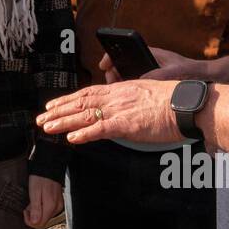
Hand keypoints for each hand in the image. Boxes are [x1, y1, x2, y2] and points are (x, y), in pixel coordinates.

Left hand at [23, 175, 62, 228]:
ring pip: (45, 217)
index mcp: (50, 207)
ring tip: (33, 202)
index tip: (25, 212)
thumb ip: (35, 208)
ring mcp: (58, 206)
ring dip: (37, 212)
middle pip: (43, 222)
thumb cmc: (40, 178)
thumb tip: (34, 222)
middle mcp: (56, 208)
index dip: (29, 221)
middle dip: (33, 216)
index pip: (39, 224)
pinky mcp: (57, 203)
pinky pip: (48, 211)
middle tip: (28, 205)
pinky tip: (38, 201)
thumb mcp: (34, 192)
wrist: (48, 168)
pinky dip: (42, 209)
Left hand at [37, 80, 180, 145]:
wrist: (188, 104)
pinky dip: (85, 134)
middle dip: (58, 111)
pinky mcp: (128, 124)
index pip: (88, 93)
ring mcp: (121, 110)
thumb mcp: (146, 94)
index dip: (68, 100)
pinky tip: (71, 139)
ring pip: (86, 115)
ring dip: (63, 122)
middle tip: (40, 119)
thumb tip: (120, 109)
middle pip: (81, 103)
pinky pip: (102, 130)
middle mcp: (116, 97)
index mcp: (121, 90)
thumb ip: (130, 101)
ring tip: (46, 128)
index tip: (53, 105)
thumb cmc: (173, 102)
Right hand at [97, 48, 228, 83]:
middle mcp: (148, 62)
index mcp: (151, 53)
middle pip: (123, 64)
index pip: (125, 49)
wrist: (206, 79)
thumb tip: (138, 81)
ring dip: (120, 83)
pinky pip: (136, 85)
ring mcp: (150, 72)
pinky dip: (129, 90)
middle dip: (113, 72)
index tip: (104, 65)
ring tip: (117, 92)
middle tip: (110, 83)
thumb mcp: (174, 72)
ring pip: (128, 76)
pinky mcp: (153, 83)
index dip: (112, 56)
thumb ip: (156, 75)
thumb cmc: (192, 72)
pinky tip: (128, 99)